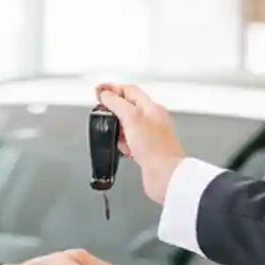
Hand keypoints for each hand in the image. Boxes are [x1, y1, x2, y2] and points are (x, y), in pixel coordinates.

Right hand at [95, 83, 185, 203]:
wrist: (165, 175)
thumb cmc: (155, 148)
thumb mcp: (131, 118)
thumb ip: (117, 103)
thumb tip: (106, 94)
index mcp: (152, 108)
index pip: (130, 90)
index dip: (112, 89)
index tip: (99, 92)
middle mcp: (153, 120)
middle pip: (129, 107)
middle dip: (114, 109)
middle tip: (102, 110)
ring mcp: (151, 136)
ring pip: (129, 125)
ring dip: (118, 127)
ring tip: (111, 131)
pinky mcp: (148, 151)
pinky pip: (132, 142)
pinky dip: (124, 143)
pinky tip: (122, 147)